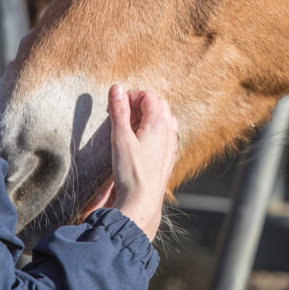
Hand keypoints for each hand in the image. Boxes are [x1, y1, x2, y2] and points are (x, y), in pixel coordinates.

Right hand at [87, 84, 178, 240]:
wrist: (142, 201)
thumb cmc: (131, 171)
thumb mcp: (120, 138)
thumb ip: (119, 111)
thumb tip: (117, 88)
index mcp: (158, 124)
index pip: (149, 96)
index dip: (132, 95)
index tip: (117, 105)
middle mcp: (169, 132)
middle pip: (159, 104)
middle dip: (140, 102)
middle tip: (122, 112)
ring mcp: (171, 145)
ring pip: (165, 118)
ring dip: (149, 115)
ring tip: (131, 124)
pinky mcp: (169, 157)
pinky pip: (167, 133)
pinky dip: (155, 128)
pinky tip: (142, 139)